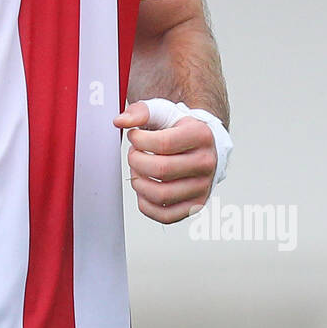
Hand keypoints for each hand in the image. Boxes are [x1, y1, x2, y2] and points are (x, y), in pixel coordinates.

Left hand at [113, 100, 217, 223]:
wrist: (203, 146)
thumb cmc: (181, 129)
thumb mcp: (163, 112)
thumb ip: (141, 112)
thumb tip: (120, 121)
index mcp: (201, 136)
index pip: (163, 143)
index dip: (139, 140)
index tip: (134, 136)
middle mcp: (206, 163)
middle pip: (161, 170)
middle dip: (136, 161)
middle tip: (134, 154)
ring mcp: (203, 187)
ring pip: (161, 195)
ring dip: (139, 183)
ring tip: (138, 170)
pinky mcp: (195, 206)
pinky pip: (165, 216)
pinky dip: (146, 205)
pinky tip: (143, 189)